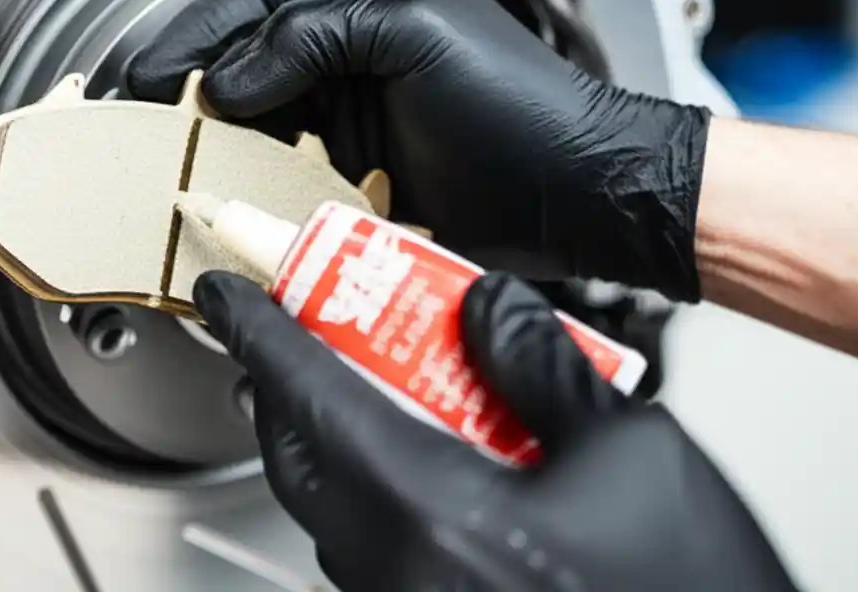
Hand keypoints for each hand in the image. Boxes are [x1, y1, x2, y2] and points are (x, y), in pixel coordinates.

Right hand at [132, 0, 709, 299]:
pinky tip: (225, 189)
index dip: (191, 32)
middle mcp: (352, 45)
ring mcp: (353, 107)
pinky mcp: (358, 166)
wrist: (576, 192)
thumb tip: (228, 78)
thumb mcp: (410, 32)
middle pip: (243, 55)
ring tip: (167, 157)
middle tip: (139, 117)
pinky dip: (250, 177)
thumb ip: (308, 38)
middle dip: (188, 84)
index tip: (149, 73)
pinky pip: (285, 165)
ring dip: (212, 136)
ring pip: (257, 114)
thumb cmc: (521, 102)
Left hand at [193, 270, 794, 591]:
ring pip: (333, 508)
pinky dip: (378, 488)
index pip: (313, 397)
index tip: (228, 294)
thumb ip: (538, 364)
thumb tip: (485, 306)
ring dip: (336, 436)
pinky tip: (433, 462)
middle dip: (290, 384)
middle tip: (307, 326)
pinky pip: (373, 547)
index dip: (262, 333)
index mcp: (434, 514)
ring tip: (379, 381)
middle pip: (302, 458)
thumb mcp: (630, 450)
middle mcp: (401, 573)